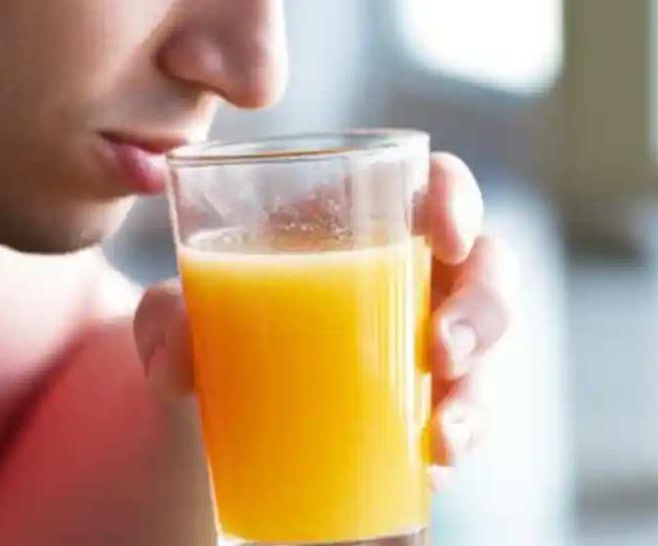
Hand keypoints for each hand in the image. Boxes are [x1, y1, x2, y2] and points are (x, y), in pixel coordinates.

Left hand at [133, 153, 515, 487]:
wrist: (223, 404)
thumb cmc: (224, 322)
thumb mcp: (186, 308)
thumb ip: (169, 317)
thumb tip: (178, 364)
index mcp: (366, 220)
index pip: (434, 184)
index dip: (456, 198)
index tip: (446, 238)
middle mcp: (413, 272)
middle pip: (487, 268)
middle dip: (483, 309)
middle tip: (443, 354)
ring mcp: (427, 338)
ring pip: (488, 351)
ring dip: (479, 394)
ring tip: (443, 440)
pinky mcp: (428, 400)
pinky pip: (465, 417)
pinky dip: (453, 444)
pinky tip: (430, 473)